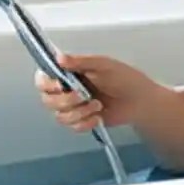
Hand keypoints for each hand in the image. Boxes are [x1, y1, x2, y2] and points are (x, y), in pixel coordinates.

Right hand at [34, 53, 155, 131]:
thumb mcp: (104, 65)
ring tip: (97, 105)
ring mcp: (73, 107)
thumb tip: (58, 57)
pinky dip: (85, 123)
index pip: (43, 79)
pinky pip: (73, 127)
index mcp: (69, 73)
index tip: (60, 85)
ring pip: (60, 116)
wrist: (140, 100)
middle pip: (47, 101)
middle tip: (83, 96)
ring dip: (79, 113)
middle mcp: (67, 90)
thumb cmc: (124, 78)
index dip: (46, 84)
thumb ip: (81, 61)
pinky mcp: (82, 121)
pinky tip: (98, 118)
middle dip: (65, 101)